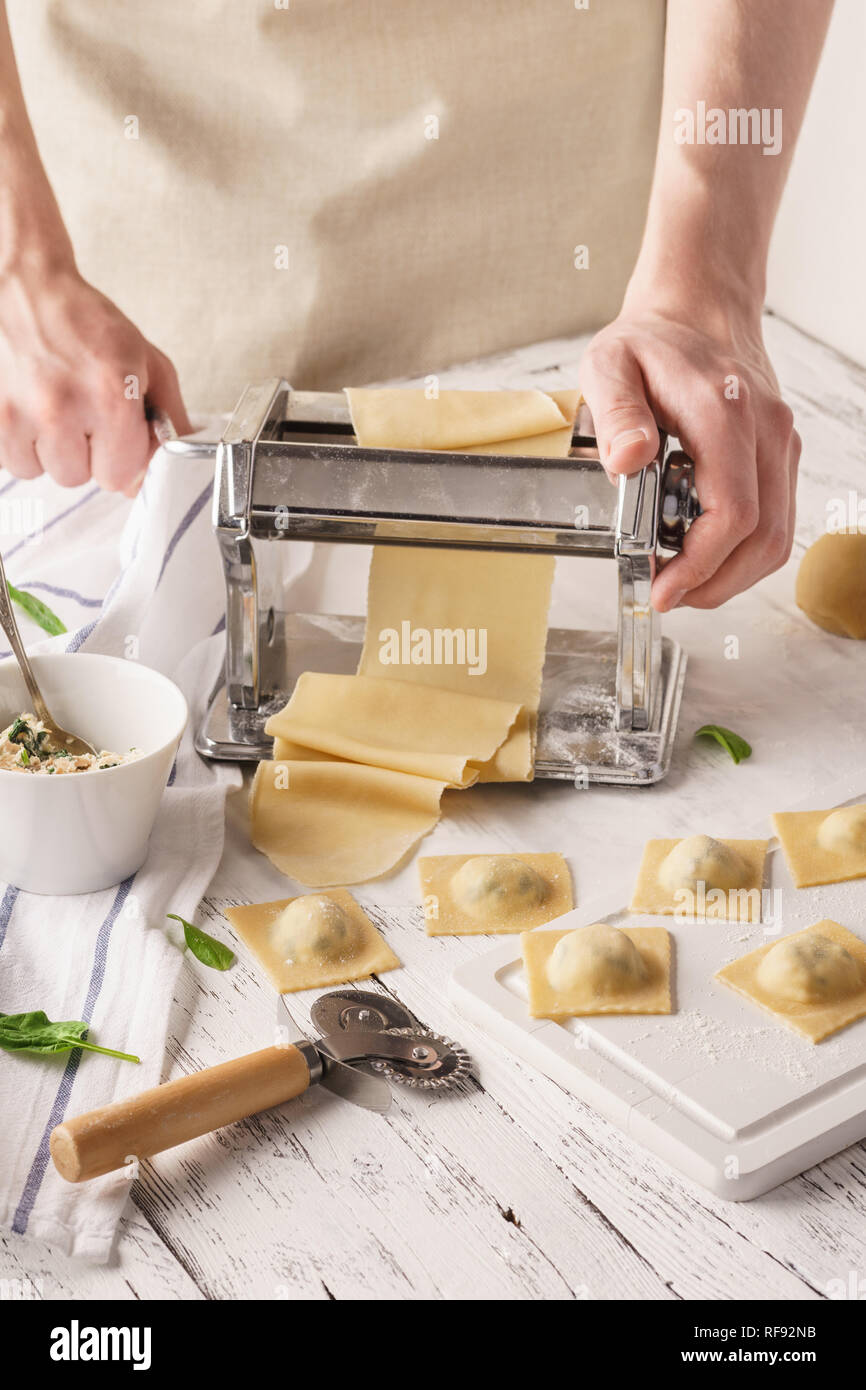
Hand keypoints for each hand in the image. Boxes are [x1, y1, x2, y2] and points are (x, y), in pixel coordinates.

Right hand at [0, 265, 190, 494]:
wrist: (32, 293)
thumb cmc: (92, 328)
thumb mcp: (151, 365)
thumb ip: (167, 422)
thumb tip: (150, 479)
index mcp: (111, 395)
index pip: (120, 474)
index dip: (122, 455)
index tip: (118, 431)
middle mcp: (63, 407)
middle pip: (83, 478)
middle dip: (90, 454)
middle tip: (86, 415)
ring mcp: (22, 413)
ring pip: (47, 473)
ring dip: (57, 452)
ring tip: (59, 412)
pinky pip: (17, 463)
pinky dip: (27, 447)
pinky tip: (36, 415)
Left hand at [578, 299, 800, 610]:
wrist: (696, 310)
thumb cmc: (651, 340)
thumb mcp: (610, 366)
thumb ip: (616, 414)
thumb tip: (626, 460)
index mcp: (723, 412)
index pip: (733, 511)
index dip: (701, 563)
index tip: (663, 588)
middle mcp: (765, 430)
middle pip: (764, 536)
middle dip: (716, 583)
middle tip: (668, 595)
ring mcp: (778, 443)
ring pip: (777, 535)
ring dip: (731, 574)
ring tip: (681, 581)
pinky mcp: (778, 454)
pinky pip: (775, 519)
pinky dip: (741, 550)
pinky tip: (700, 552)